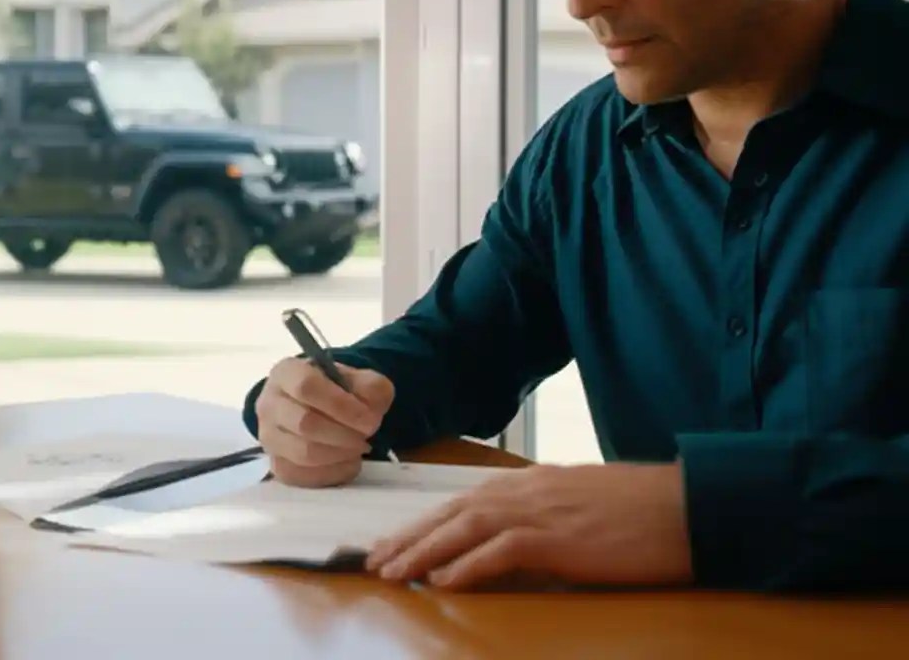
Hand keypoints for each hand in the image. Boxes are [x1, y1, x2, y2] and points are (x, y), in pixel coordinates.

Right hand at [254, 357, 394, 487]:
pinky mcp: (276, 464)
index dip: (341, 405)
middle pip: (305, 423)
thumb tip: (369, 413)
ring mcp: (268, 437)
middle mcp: (269, 403)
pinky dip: (334, 472)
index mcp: (286, 372)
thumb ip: (371, 388)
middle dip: (344, 434)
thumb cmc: (337, 391)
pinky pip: (304, 476)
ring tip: (359, 447)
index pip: (306, 386)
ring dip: (340, 454)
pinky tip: (349, 462)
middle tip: (366, 436)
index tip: (370, 420)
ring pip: (304, 453)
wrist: (316, 408)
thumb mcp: (360, 379)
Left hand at [365, 463, 692, 588]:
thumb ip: (543, 521)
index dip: (426, 523)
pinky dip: (467, 564)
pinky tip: (442, 581)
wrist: (689, 506)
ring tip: (393, 572)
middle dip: (410, 536)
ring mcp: (541, 510)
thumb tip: (513, 549)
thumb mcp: (581, 509)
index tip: (396, 542)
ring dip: (424, 550)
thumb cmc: (643, 512)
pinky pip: (501, 550)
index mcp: (531, 484)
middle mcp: (527, 491)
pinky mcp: (559, 536)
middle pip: (452, 511)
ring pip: (465, 527)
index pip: (464, 502)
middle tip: (375, 559)